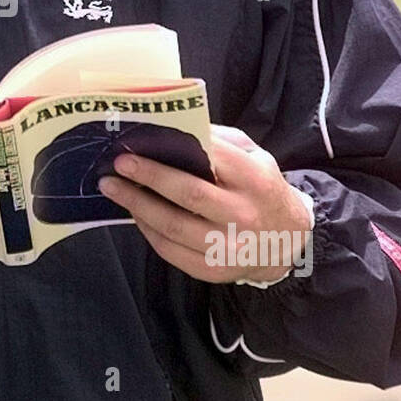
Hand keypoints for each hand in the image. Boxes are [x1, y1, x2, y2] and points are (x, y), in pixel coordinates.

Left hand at [97, 124, 311, 282]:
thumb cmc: (260, 190)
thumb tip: (174, 130)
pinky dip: (147, 230)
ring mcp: (229, 247)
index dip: (176, 148)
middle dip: (149, 176)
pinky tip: (134, 212)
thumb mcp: (255, 157)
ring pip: (173, 226)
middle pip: (188, 194)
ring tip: (113, 187)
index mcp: (255, 181)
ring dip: (137, 204)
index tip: (142, 139)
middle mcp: (244, 215)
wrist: (286, 241)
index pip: (213, 159)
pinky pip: (170, 251)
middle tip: (119, 163)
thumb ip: (221, 142)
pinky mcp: (214, 270)